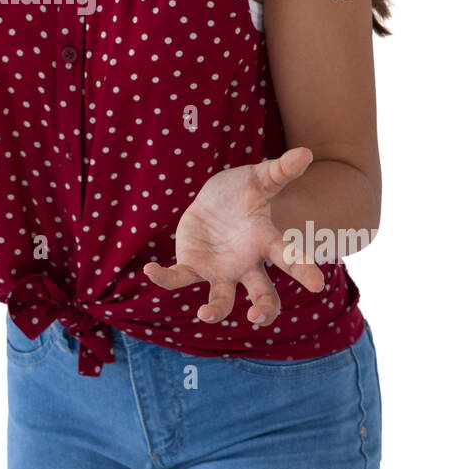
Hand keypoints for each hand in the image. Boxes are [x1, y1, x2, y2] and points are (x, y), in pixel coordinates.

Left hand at [143, 147, 324, 325]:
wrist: (214, 200)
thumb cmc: (243, 191)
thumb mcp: (260, 177)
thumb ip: (281, 169)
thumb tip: (306, 151)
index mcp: (266, 241)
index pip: (289, 257)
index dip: (304, 271)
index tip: (317, 286)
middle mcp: (247, 264)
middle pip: (262, 293)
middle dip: (264, 308)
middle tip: (258, 317)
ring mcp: (220, 271)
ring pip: (222, 299)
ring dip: (216, 310)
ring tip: (205, 315)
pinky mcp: (194, 267)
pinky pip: (179, 278)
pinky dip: (165, 278)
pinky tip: (151, 270)